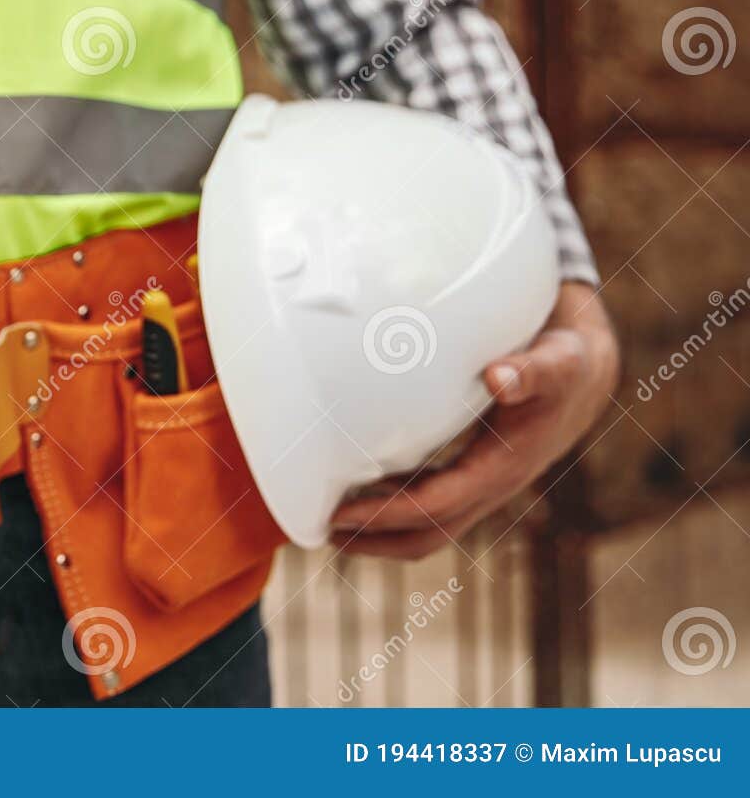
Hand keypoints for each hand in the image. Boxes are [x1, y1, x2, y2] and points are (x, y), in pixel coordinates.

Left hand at [329, 281, 619, 558]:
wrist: (586, 374)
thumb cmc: (566, 365)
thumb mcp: (555, 363)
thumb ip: (531, 371)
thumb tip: (499, 376)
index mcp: (503, 468)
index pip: (436, 507)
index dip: (386, 516)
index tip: (339, 515)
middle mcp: (491, 486)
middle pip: (426, 534)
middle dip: (373, 541)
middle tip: (318, 533)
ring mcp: (482, 484)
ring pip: (427, 525)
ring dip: (379, 530)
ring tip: (327, 521)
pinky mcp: (473, 473)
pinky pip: (429, 503)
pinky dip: (393, 505)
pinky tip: (360, 488)